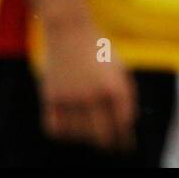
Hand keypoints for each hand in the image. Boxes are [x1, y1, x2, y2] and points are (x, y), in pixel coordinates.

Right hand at [39, 19, 137, 152]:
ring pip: (80, 135)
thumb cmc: (97, 48)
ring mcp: (71, 97)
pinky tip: (72, 131)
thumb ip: (125, 93)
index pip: (123, 123)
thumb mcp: (119, 67)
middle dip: (110, 144)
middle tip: (112, 147)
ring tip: (92, 134)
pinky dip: (64, 134)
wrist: (69, 29)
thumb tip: (127, 122)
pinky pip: (56, 128)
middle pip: (103, 135)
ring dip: (87, 138)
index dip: (126, 137)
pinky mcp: (51, 97)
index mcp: (115, 86)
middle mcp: (93, 94)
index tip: (127, 144)